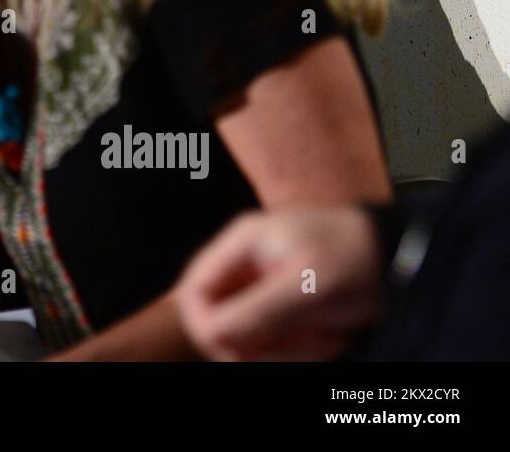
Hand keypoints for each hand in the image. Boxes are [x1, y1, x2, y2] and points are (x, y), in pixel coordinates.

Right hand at [177, 206, 384, 361]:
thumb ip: (256, 311)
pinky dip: (300, 350)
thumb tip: (213, 336)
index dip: (204, 326)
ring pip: (249, 337)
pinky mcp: (285, 308)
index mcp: (242, 244)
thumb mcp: (306, 286)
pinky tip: (328, 339)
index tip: (231, 351)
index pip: (195, 290)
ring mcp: (265, 287)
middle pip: (219, 319)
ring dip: (285, 351)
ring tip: (325, 341)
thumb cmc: (357, 259)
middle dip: (253, 345)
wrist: (404, 257)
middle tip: (290, 354)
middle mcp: (247, 265)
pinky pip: (275, 342)